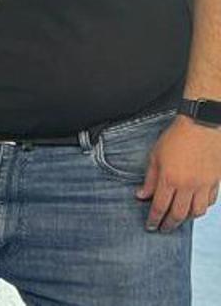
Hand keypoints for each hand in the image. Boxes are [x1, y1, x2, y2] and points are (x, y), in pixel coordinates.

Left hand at [136, 114, 220, 231]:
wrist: (202, 126)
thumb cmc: (176, 138)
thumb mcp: (155, 156)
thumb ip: (149, 179)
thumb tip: (141, 195)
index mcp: (169, 179)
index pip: (160, 207)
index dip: (154, 219)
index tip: (150, 226)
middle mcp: (188, 185)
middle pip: (179, 214)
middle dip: (169, 224)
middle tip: (163, 229)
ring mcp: (204, 185)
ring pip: (197, 212)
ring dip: (187, 219)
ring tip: (179, 219)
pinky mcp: (216, 182)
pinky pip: (210, 202)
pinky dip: (202, 207)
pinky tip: (196, 206)